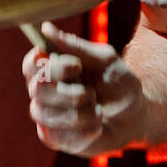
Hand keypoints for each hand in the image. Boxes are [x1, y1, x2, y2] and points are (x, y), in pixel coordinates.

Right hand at [24, 21, 144, 154]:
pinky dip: (83, 130)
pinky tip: (97, 126)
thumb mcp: (105, 60)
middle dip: (69, 92)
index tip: (77, 65)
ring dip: (79, 112)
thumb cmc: (118, 83)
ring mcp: (46, 116)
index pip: (30, 64)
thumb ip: (77, 46)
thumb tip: (46, 28)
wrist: (136, 116)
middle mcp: (43, 91)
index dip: (50, 66)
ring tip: (97, 110)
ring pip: (44, 114)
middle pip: (36, 89)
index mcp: (51, 68)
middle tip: (91, 93)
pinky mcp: (55, 139)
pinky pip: (57, 136)